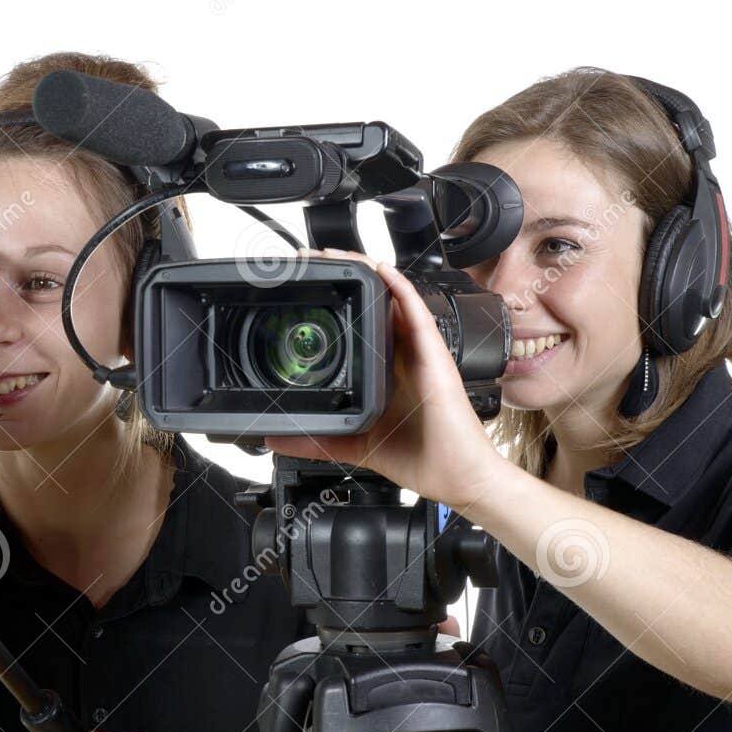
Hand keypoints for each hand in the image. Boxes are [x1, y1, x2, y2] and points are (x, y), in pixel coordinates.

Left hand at [266, 251, 509, 509]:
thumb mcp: (354, 446)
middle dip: (346, 275)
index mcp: (388, 370)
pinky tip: (381, 270)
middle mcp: (404, 355)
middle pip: (375, 301)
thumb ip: (314, 441)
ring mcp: (421, 353)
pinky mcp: (435, 358)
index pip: (362, 323)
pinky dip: (401, 289)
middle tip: (309, 260)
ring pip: (394, 298)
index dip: (339, 299)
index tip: (307, 286)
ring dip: (366, 271)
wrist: (458, 478)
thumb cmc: (422, 459)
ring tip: (334, 252)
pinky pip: (419, 314)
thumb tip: (273, 439)